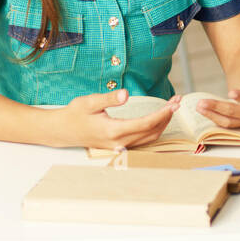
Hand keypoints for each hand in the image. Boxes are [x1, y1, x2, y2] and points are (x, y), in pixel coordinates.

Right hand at [55, 89, 178, 149]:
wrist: (61, 131)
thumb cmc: (74, 114)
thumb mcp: (89, 102)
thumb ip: (108, 98)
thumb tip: (125, 94)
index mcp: (113, 130)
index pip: (145, 123)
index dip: (162, 114)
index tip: (174, 104)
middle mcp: (118, 142)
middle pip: (151, 131)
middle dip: (167, 117)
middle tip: (178, 101)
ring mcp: (119, 146)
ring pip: (148, 138)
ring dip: (162, 123)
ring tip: (171, 108)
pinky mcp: (118, 146)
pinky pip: (142, 140)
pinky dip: (154, 129)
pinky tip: (159, 119)